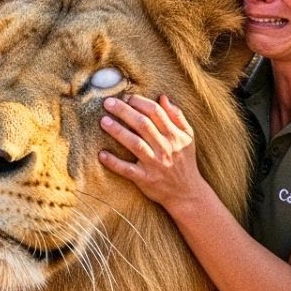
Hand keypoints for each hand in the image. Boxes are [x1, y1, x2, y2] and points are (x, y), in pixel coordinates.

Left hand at [98, 94, 205, 208]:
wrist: (187, 193)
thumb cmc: (185, 161)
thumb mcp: (188, 137)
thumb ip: (177, 116)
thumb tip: (163, 97)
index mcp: (174, 135)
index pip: (155, 112)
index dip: (140, 102)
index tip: (127, 97)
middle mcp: (165, 148)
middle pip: (143, 124)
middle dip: (124, 111)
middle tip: (108, 103)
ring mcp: (155, 164)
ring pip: (135, 144)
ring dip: (118, 131)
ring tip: (103, 121)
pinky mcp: (145, 179)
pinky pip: (127, 170)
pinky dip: (114, 162)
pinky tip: (102, 154)